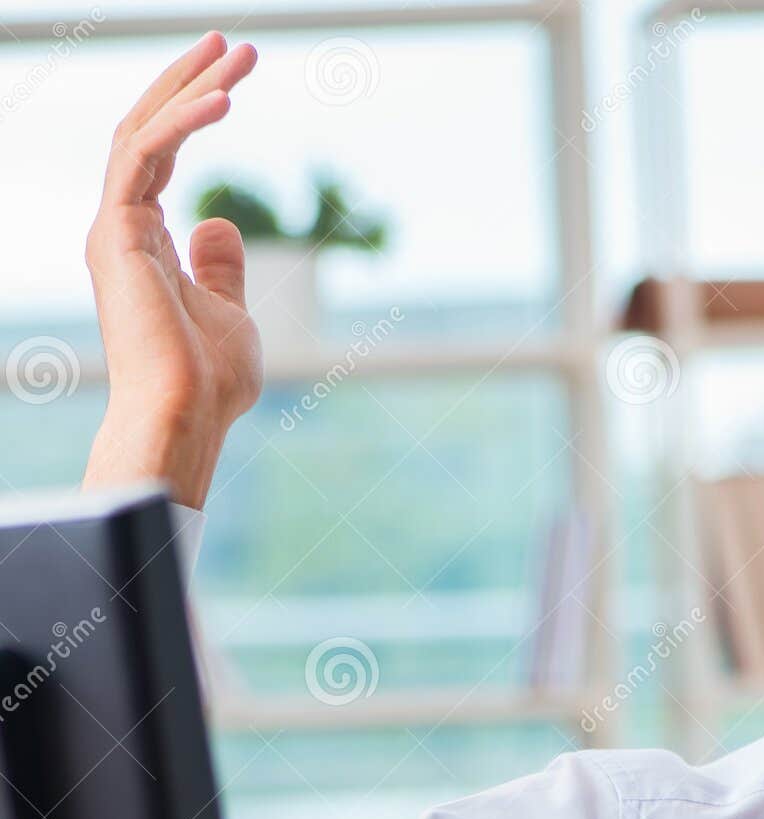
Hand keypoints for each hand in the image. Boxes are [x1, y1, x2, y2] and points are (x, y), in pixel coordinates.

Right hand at [82, 32, 260, 508]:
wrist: (183, 415)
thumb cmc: (207, 380)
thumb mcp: (229, 312)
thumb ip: (221, 266)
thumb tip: (220, 222)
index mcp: (140, 240)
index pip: (160, 154)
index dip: (192, 108)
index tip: (231, 75)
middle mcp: (118, 226)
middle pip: (147, 129)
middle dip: (189, 80)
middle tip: (235, 44)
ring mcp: (113, 228)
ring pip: (143, 132)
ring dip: (190, 87)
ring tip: (236, 53)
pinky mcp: (117, 232)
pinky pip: (147, 155)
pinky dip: (183, 122)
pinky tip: (223, 100)